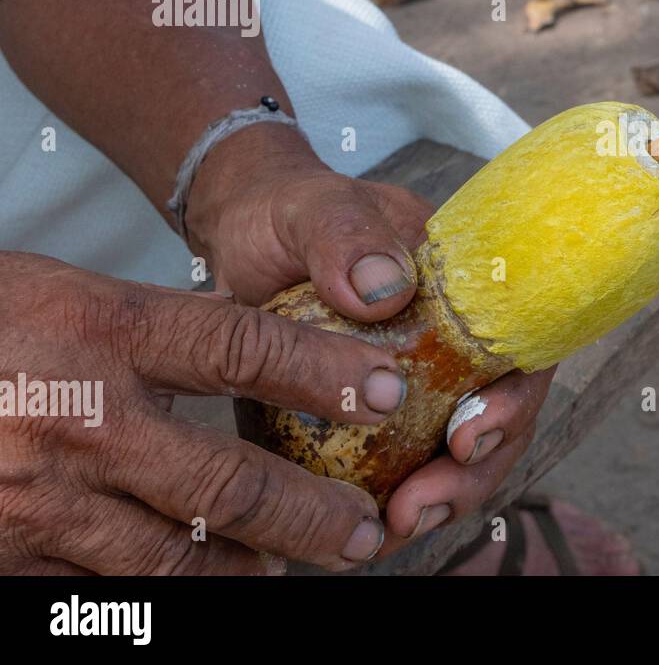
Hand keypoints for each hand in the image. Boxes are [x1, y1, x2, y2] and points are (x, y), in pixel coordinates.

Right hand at [0, 251, 405, 573]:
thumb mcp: (64, 292)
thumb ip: (156, 328)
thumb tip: (262, 357)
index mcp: (99, 330)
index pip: (242, 349)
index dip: (325, 373)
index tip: (388, 387)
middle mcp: (79, 420)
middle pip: (228, 482)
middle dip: (311, 515)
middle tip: (362, 532)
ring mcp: (39, 500)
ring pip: (175, 560)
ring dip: (248, 571)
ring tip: (294, 570)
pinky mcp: (6, 557)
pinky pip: (104, 597)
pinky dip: (165, 598)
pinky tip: (205, 589)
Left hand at [184, 125, 554, 553]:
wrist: (240, 232)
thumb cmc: (287, 211)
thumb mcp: (314, 208)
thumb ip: (347, 234)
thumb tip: (389, 287)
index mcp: (466, 287)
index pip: (519, 350)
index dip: (513, 403)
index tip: (469, 435)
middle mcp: (457, 340)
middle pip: (497, 416)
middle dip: (474, 473)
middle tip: (422, 506)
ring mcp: (420, 382)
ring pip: (457, 453)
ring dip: (440, 498)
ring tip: (395, 529)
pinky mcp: (374, 416)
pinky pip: (402, 468)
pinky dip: (393, 503)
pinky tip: (364, 531)